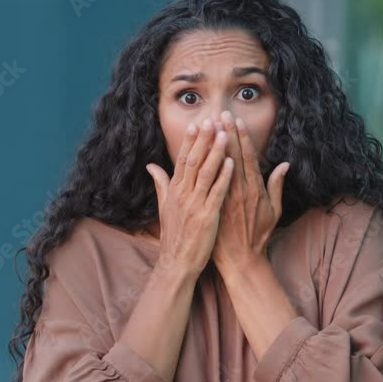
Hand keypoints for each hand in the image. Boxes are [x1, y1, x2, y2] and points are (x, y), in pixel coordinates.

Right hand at [146, 118, 234, 278]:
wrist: (177, 262)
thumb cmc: (174, 235)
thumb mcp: (164, 207)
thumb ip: (160, 184)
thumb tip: (151, 166)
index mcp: (174, 191)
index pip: (183, 160)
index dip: (190, 141)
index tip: (197, 123)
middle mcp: (183, 194)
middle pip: (194, 161)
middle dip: (203, 140)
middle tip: (212, 120)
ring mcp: (195, 204)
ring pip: (206, 172)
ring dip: (216, 152)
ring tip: (224, 134)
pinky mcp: (207, 216)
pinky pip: (217, 192)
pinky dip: (224, 177)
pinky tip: (232, 163)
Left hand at [211, 110, 289, 274]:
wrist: (241, 259)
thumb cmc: (258, 235)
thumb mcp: (274, 211)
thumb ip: (276, 186)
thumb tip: (284, 164)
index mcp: (255, 189)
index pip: (247, 157)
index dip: (241, 138)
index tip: (235, 121)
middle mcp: (240, 190)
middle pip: (232, 156)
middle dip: (226, 134)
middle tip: (219, 113)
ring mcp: (226, 198)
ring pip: (219, 166)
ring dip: (213, 145)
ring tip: (207, 127)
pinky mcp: (215, 206)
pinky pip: (208, 183)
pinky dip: (204, 166)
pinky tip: (197, 153)